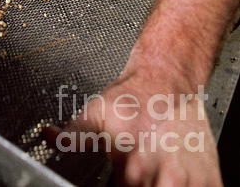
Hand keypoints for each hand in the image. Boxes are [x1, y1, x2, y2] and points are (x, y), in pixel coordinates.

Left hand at [63, 70, 220, 185]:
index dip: (116, 186)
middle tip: (135, 168)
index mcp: (130, 173)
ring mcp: (187, 182)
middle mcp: (161, 179)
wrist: (167, 77)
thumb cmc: (133, 96)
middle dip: (138, 186)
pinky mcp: (209, 182)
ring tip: (154, 169)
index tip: (114, 177)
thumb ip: (70, 135)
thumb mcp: (95, 114)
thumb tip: (45, 136)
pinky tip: (176, 175)